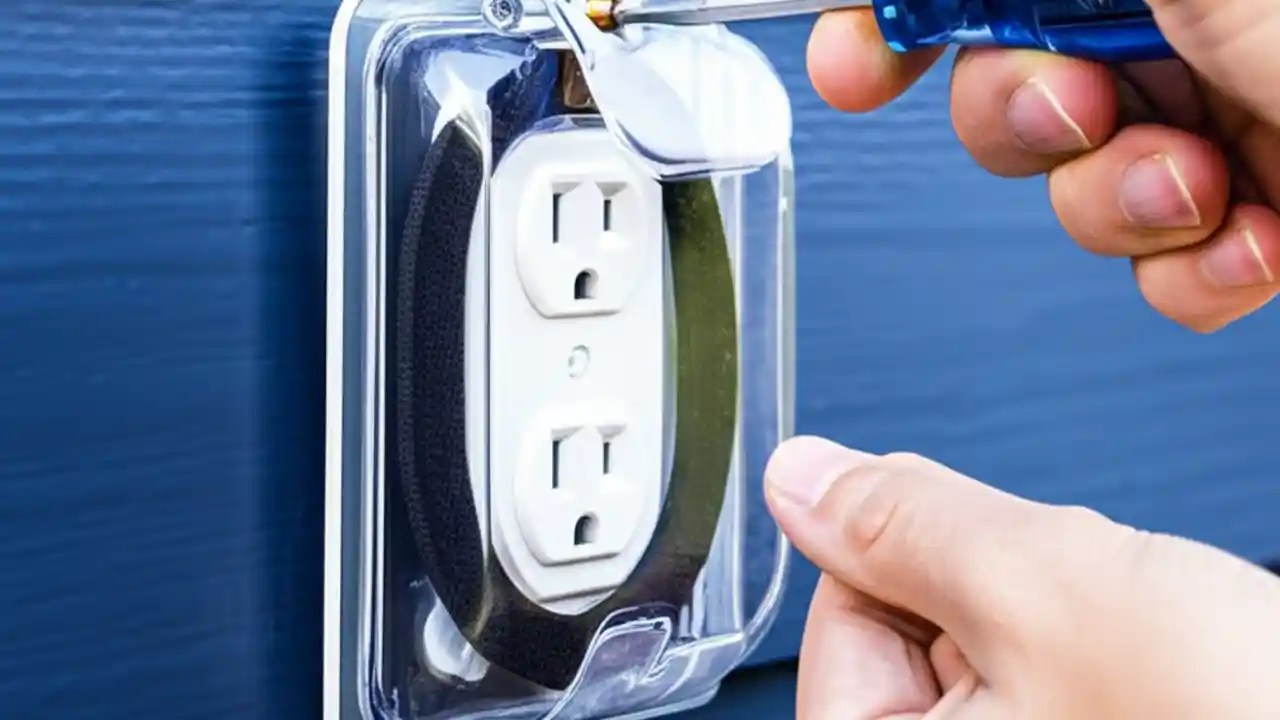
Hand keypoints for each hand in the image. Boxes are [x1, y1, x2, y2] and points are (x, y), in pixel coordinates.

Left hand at [765, 436, 1279, 718]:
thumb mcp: (1039, 589)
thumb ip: (899, 525)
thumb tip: (799, 477)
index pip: (833, 630)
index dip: (902, 554)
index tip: (961, 528)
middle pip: (908, 643)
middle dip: (989, 587)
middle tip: (1074, 601)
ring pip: (987, 652)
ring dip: (1050, 610)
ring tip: (1135, 641)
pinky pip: (1050, 679)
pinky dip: (1087, 641)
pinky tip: (1151, 651)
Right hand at [808, 0, 1279, 331]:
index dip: (900, 21)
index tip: (855, 64)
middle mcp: (1183, 37)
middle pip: (1004, 87)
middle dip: (1021, 120)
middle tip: (1077, 110)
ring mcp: (1215, 129)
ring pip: (1073, 187)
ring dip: (1114, 206)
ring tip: (1197, 190)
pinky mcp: (1250, 220)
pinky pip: (1154, 271)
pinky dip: (1186, 277)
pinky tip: (1252, 245)